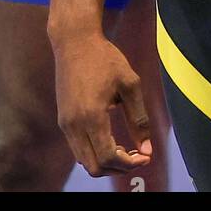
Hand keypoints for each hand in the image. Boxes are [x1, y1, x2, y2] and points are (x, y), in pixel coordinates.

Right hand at [53, 31, 151, 176]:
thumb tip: (148, 149)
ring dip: (106, 162)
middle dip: (118, 168)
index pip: (108, 157)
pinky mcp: (63, 120)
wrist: (74, 42)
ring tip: (126, 149)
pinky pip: (78, 148)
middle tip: (137, 156)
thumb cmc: (105, 58)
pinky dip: (95, 152)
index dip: (129, 164)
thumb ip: (139, 118)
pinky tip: (111, 139)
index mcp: (92, 115)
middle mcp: (74, 125)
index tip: (145, 157)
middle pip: (94, 167)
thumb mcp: (130, 84)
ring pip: (84, 161)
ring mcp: (65, 124)